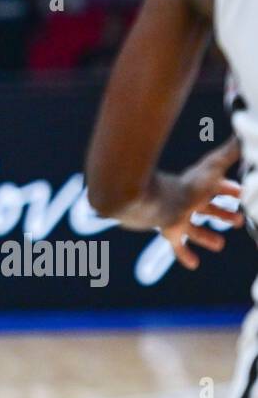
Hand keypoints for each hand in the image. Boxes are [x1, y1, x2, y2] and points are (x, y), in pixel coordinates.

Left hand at [153, 138, 246, 269]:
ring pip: (193, 228)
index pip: (218, 187)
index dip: (230, 190)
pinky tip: (193, 265)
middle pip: (207, 208)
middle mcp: (188, 201)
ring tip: (220, 245)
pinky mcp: (170, 232)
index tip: (242, 192)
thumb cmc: (185, 185)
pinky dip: (185, 255)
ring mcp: (178, 217)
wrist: (152, 202)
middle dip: (222, 214)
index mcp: (200, 185)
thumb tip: (245, 132)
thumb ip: (232, 150)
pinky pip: (178, 247)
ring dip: (205, 236)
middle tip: (238, 221)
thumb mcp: (215, 167)